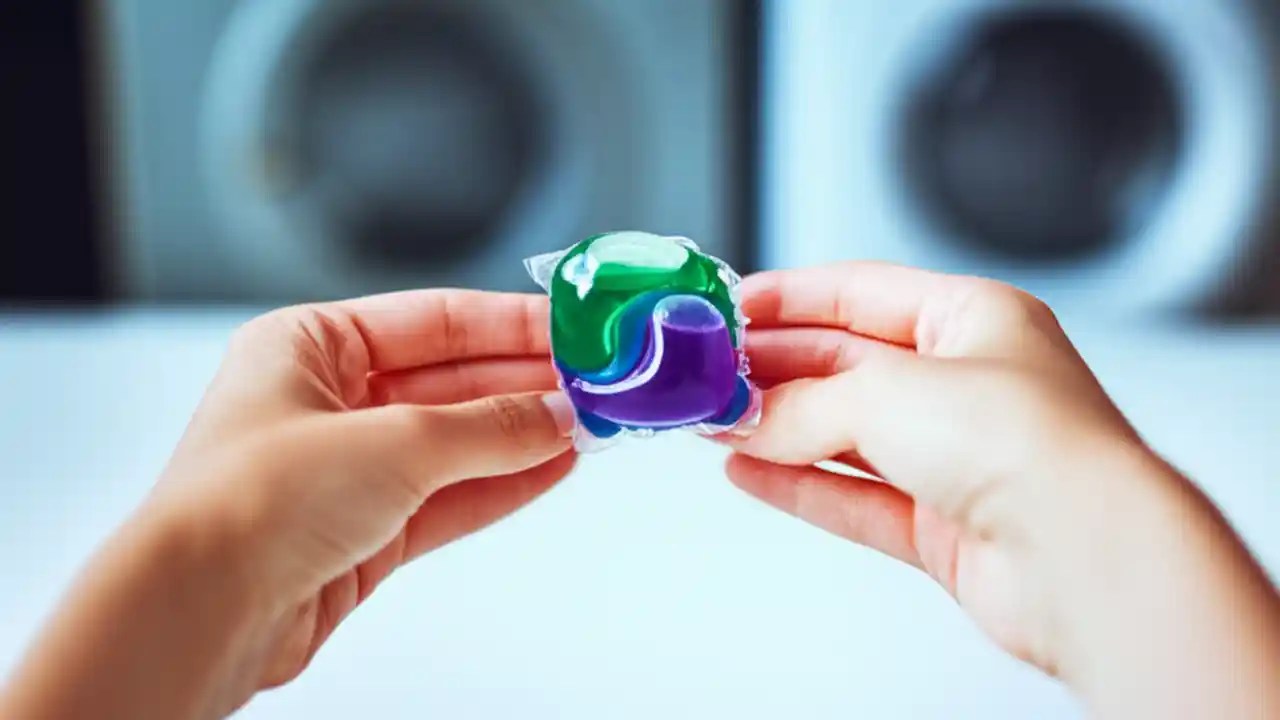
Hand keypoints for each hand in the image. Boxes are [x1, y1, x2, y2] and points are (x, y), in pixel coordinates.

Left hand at [1, 290, 576, 718]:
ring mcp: (346, 469)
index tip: (574, 328)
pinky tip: (553, 467)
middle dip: (525, 384)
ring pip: (455, 442)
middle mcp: (325, 401)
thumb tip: (558, 413)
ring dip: (522, 436)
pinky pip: (448, 497)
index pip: (433, 320)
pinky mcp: (363, 531)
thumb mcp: (394, 440)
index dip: (510, 324)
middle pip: (449, 381)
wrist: (201, 611)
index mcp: (308, 345)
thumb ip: (488, 426)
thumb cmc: (252, 501)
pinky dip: (501, 483)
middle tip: (596, 385)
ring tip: (591, 425)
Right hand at [724, 263, 1279, 716]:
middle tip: (709, 374)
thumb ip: (803, 404)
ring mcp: (958, 457)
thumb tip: (745, 420)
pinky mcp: (946, 524)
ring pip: (847, 434)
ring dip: (778, 429)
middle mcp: (969, 384)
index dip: (791, 297)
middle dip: (774, 370)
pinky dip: (800, 484)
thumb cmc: (1026, 444)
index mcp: (975, 319)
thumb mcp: (887, 391)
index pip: (863, 292)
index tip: (730, 307)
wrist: (1083, 554)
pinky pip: (855, 496)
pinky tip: (749, 472)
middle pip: (847, 365)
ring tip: (714, 422)